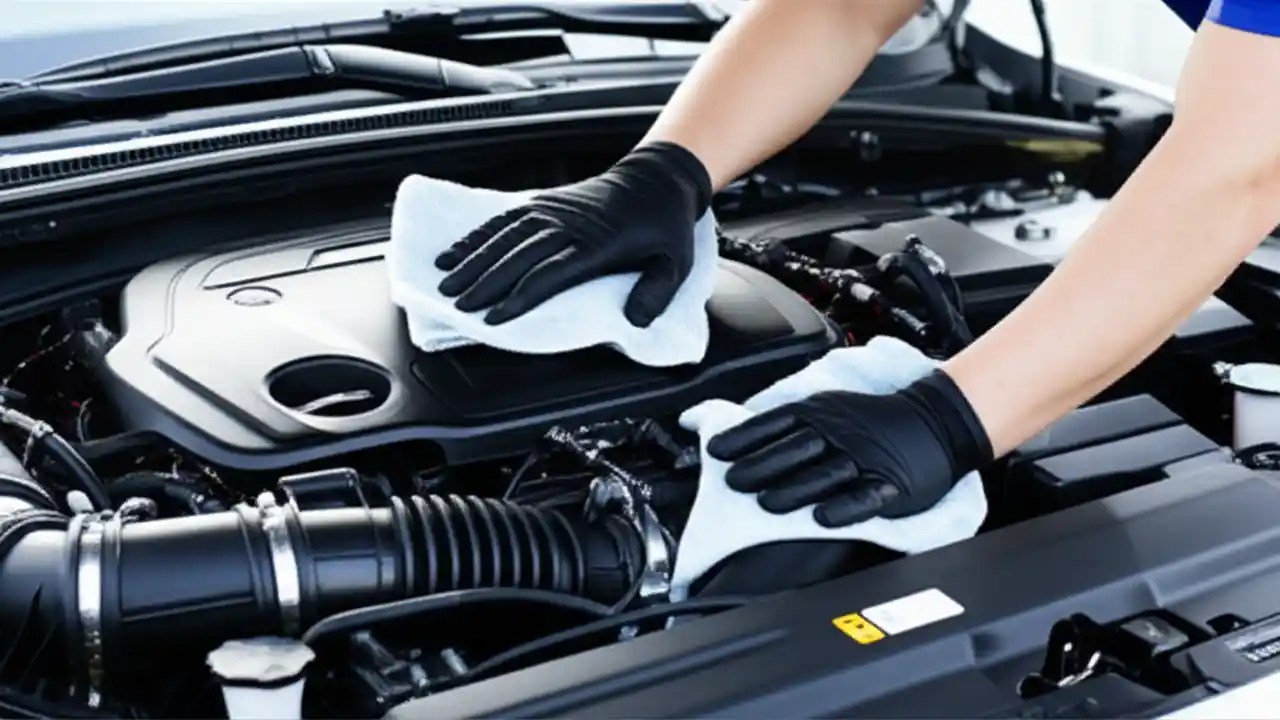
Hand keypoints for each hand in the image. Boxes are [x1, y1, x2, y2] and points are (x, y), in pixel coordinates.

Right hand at [435, 141, 712, 326]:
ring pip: (504, 236)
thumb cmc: (664, 226)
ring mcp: (552, 211)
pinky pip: (504, 218)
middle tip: (458, 305)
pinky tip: (456, 249)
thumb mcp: (677, 263)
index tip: (495, 317)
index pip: (550, 273)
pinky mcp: (544, 202)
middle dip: (484, 282)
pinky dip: (477, 234)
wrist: (657, 177)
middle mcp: (567, 225)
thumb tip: (636, 320)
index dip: (520, 296)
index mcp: (597, 244)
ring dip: (472, 258)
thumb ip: (656, 292)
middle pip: (517, 256)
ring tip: (445, 279)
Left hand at [706, 370, 991, 526]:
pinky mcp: (890, 483)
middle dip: (760, 464)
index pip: (776, 422)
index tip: (716, 450)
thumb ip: (790, 422)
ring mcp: (866, 458)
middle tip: (732, 481)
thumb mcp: (831, 408)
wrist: (938, 419)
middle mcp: (840, 433)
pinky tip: (822, 519)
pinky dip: (843, 508)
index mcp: (822, 412)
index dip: (745, 437)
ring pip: (825, 474)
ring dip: (794, 488)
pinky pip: (865, 497)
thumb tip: (742, 434)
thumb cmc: (875, 419)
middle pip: (795, 448)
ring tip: (765, 504)